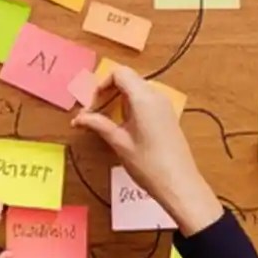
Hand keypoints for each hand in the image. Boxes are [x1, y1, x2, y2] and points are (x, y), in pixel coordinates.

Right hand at [72, 66, 222, 235]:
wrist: (179, 184)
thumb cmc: (148, 164)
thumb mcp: (119, 143)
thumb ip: (98, 125)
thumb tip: (78, 119)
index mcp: (144, 98)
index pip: (119, 73)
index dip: (101, 85)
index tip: (92, 106)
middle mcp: (156, 96)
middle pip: (128, 80)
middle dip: (108, 93)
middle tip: (93, 114)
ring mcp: (164, 105)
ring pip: (136, 90)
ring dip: (118, 100)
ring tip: (105, 121)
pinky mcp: (167, 116)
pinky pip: (146, 101)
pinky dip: (130, 107)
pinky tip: (123, 127)